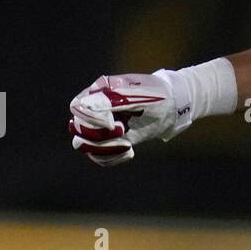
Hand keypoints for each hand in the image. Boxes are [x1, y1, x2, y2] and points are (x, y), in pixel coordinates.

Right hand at [68, 71, 188, 166]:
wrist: (173, 106)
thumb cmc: (158, 96)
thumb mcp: (138, 96)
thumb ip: (112, 101)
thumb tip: (87, 108)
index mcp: (99, 91)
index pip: (78, 108)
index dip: (91, 119)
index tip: (114, 123)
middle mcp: (95, 109)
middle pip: (77, 129)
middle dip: (99, 135)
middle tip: (123, 131)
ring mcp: (100, 126)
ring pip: (84, 145)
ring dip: (105, 149)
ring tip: (128, 145)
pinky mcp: (108, 141)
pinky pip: (98, 157)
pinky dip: (112, 158)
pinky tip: (129, 151)